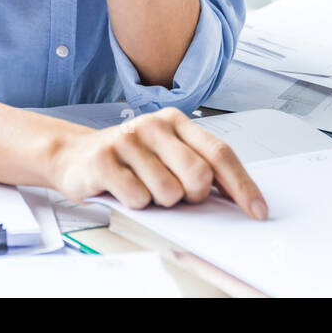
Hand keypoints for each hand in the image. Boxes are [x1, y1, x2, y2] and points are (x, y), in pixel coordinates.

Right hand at [46, 107, 268, 219]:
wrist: (75, 155)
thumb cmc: (128, 159)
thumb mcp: (166, 155)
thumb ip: (197, 167)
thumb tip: (235, 197)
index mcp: (176, 121)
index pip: (220, 153)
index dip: (242, 185)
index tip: (256, 210)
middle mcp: (153, 125)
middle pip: (199, 176)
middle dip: (191, 196)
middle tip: (173, 193)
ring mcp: (127, 139)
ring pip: (168, 192)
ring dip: (158, 201)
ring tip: (141, 186)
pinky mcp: (104, 159)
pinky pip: (138, 198)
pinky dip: (134, 203)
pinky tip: (122, 188)